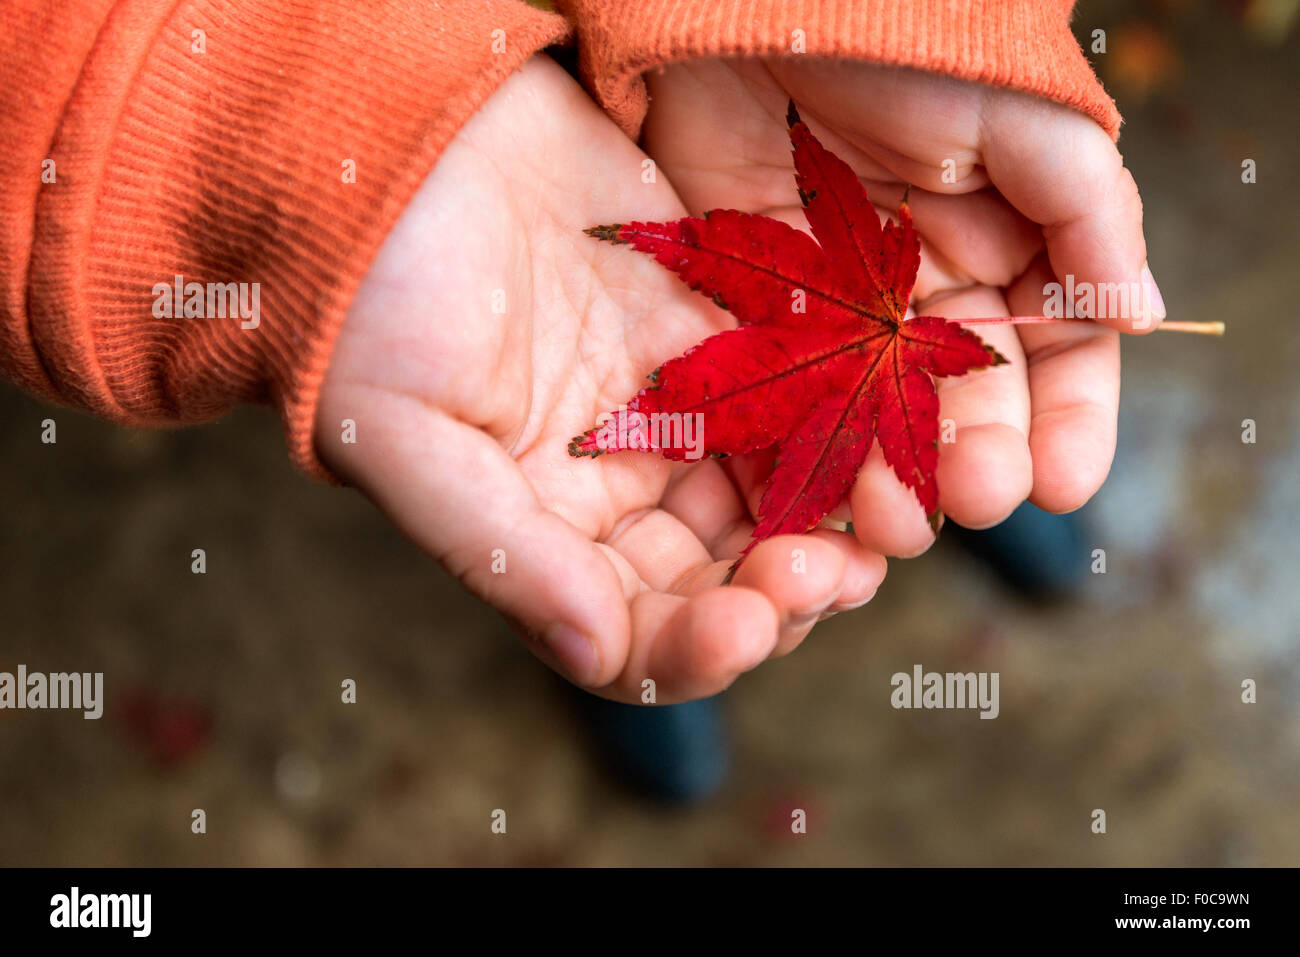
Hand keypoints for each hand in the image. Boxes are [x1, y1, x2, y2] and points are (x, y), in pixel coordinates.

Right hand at [315, 56, 885, 703]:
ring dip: (834, 521)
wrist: (408, 141)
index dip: (697, 649)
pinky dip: (845, 420)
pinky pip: (803, 394)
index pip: (635, 634)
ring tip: (880, 512)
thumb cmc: (373, 293)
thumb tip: (596, 652)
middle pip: (726, 579)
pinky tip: (883, 421)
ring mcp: (678, 411)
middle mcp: (618, 488)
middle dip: (785, 593)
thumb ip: (499, 552)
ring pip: (780, 498)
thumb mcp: (405, 432)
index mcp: (544, 533)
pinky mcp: (721, 332)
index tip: (745, 625)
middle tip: (829, 570)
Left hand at [642, 58, 1161, 556]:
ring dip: (892, 479)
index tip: (1061, 486)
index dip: (1064, 425)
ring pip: (877, 421)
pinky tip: (814, 498)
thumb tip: (1140, 316)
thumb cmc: (914, 40)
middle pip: (964, 407)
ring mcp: (842, 311)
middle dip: (976, 464)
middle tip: (972, 504)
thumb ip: (1086, 216)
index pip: (1053, 359)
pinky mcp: (762, 312)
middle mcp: (927, 294)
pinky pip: (787, 398)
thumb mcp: (1025, 118)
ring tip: (894, 522)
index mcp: (1006, 251)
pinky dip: (800, 453)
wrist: (771, 2)